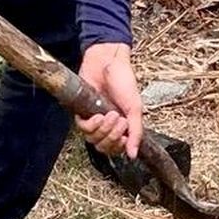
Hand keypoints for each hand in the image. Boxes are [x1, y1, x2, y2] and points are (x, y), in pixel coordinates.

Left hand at [76, 43, 143, 158]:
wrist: (109, 63)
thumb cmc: (124, 82)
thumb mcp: (135, 109)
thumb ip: (136, 133)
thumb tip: (133, 155)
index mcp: (121, 126)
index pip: (116, 149)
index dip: (119, 147)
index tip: (125, 136)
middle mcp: (106, 125)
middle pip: (104, 147)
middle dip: (112, 136)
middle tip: (119, 120)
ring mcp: (94, 119)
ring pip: (93, 140)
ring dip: (104, 129)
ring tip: (111, 114)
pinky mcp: (82, 112)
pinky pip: (83, 129)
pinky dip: (92, 125)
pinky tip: (99, 115)